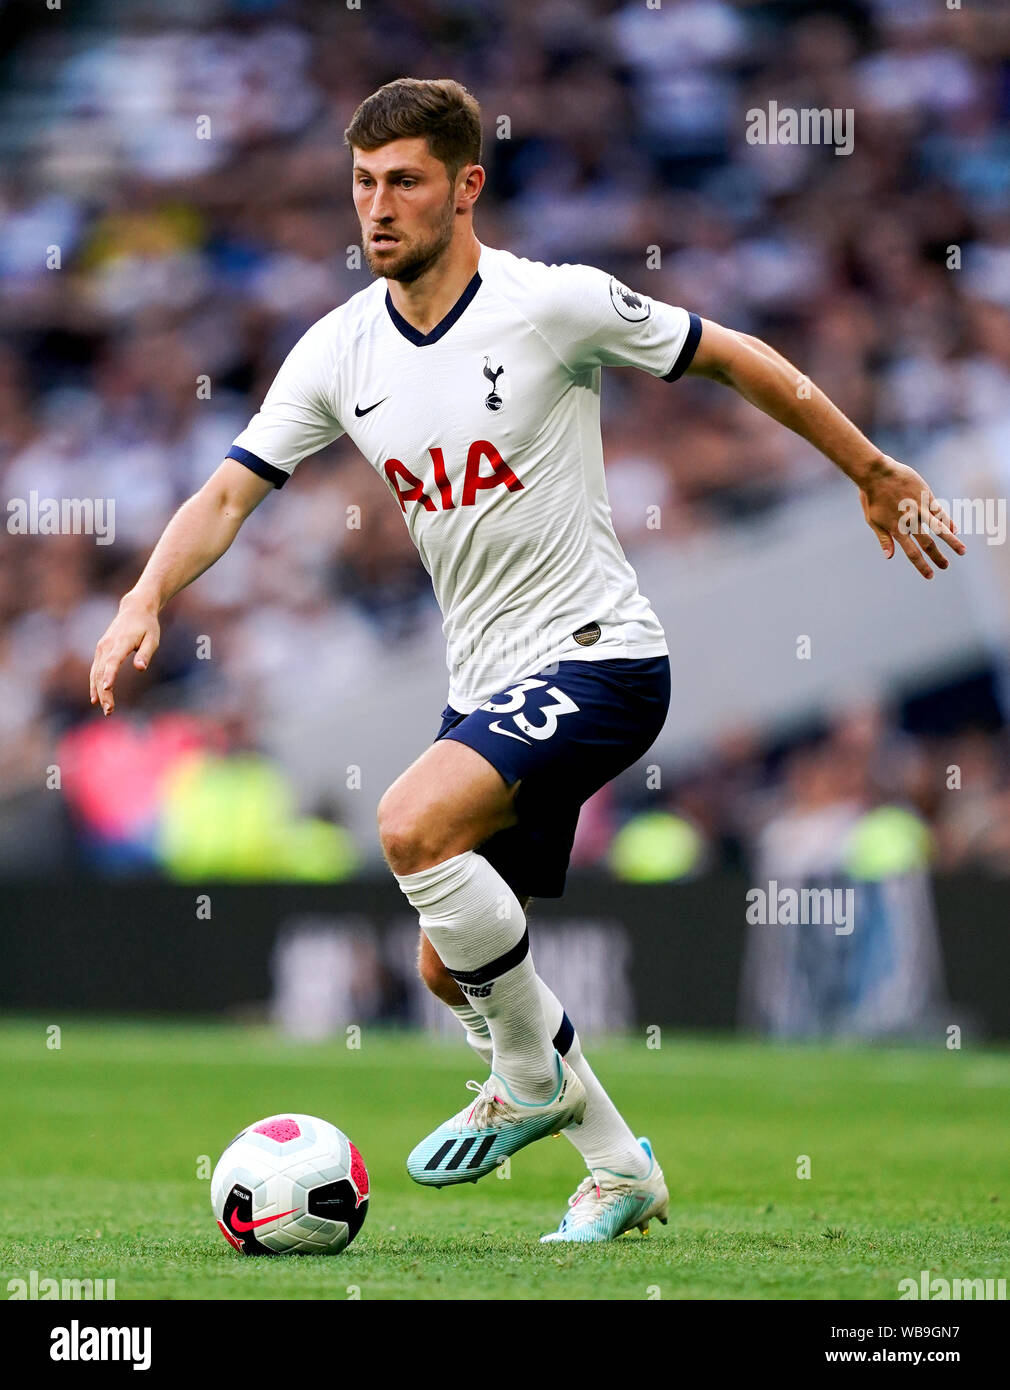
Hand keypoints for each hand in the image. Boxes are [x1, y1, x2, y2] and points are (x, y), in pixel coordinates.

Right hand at [89, 595, 160, 714]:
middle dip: (104, 692)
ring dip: (99, 691)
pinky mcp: (100, 650)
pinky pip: (95, 669)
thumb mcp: (152, 638)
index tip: (107, 688)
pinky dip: (94, 684)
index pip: (113, 660)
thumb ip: (146, 654)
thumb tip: (140, 669)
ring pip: (96, 673)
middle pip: (102, 671)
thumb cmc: (147, 626)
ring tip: (106, 709)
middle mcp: (107, 645)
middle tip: (109, 710)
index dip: (110, 674)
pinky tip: (96, 698)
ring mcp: (101, 647)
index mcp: (122, 642)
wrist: (134, 609)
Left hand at [859, 455, 965, 578]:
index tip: (930, 575)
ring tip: (962, 551)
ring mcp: (919, 508)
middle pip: (927, 544)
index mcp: (896, 529)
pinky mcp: (925, 496)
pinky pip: (940, 511)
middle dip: (938, 557)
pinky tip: (954, 530)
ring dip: (951, 541)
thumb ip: (883, 538)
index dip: (922, 566)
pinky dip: (948, 521)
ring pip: (939, 528)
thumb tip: (889, 557)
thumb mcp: (872, 520)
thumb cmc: (871, 496)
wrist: (877, 473)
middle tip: (945, 567)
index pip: (912, 553)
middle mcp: (910, 521)